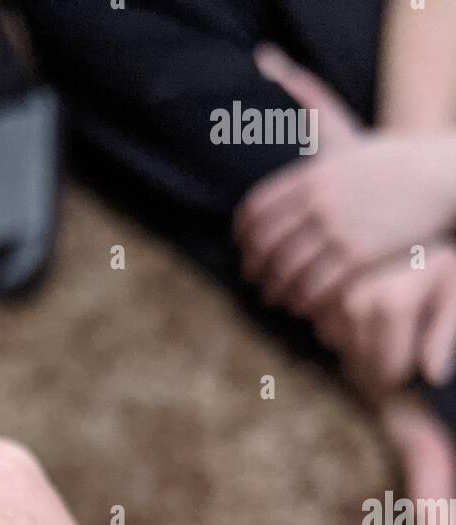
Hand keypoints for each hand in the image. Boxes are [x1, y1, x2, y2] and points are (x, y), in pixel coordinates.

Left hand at [235, 132, 455, 314]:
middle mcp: (318, 204)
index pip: (255, 212)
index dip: (242, 237)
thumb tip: (275, 65)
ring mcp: (337, 231)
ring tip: (273, 297)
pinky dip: (301, 300)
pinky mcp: (357, 256)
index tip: (241, 249)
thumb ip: (309, 112)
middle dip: (254, 268)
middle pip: (265, 246)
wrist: (438, 176)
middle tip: (253, 280)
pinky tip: (300, 305)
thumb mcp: (346, 137)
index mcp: (310, 176)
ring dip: (275, 290)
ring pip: (287, 272)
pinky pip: (315, 287)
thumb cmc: (391, 160)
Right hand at [314, 240, 455, 389]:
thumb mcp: (452, 289)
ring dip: (357, 340)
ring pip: (340, 346)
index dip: (403, 370)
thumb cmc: (437, 253)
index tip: (413, 355)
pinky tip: (359, 298)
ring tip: (378, 308)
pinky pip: (323, 326)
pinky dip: (339, 323)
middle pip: (362, 363)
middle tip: (398, 326)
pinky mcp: (314, 285)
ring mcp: (329, 295)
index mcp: (391, 305)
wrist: (407, 208)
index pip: (387, 372)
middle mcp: (354, 302)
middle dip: (378, 356)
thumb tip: (433, 378)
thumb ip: (444, 333)